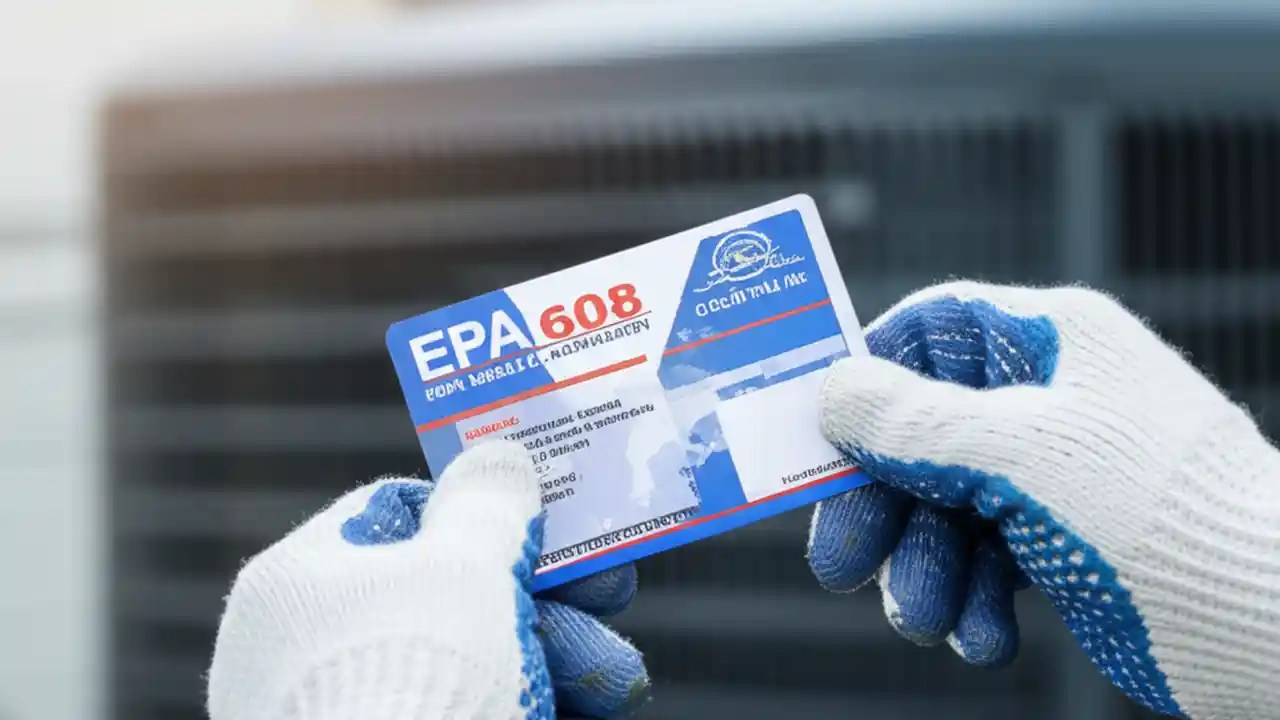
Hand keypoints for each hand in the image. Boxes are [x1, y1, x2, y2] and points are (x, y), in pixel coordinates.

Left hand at [207, 441, 646, 719]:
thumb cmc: (413, 683)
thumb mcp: (465, 567)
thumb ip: (490, 504)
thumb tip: (497, 454)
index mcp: (307, 582)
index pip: (400, 516)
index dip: (483, 511)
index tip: (552, 522)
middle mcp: (317, 651)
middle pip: (453, 596)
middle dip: (550, 597)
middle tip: (614, 593)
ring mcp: (352, 715)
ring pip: (474, 667)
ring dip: (563, 661)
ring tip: (619, 683)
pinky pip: (473, 716)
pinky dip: (537, 707)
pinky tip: (592, 710)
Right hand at [807, 282, 1279, 718]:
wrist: (1266, 621)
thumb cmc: (1157, 510)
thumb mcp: (1018, 453)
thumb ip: (913, 420)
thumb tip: (836, 387)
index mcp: (1050, 342)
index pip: (930, 331)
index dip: (868, 376)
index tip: (817, 429)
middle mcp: (1050, 399)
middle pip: (922, 434)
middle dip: (883, 507)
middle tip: (840, 564)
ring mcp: (1058, 471)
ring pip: (946, 507)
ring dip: (925, 569)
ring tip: (926, 623)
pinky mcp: (1066, 539)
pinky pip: (987, 558)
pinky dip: (973, 600)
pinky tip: (981, 637)